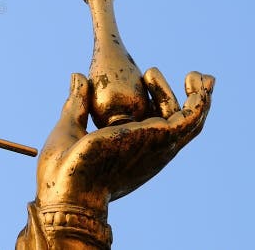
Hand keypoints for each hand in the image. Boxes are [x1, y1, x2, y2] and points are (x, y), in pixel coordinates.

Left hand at [36, 69, 213, 213]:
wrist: (65, 184)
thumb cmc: (62, 165)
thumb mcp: (71, 126)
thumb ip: (77, 103)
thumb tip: (78, 76)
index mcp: (131, 151)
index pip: (158, 129)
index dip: (165, 105)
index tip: (155, 78)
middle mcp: (149, 151)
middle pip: (184, 126)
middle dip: (194, 101)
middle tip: (195, 77)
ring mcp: (157, 146)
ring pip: (189, 120)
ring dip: (196, 97)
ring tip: (193, 75)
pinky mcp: (159, 138)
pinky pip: (189, 118)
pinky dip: (197, 101)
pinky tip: (194, 83)